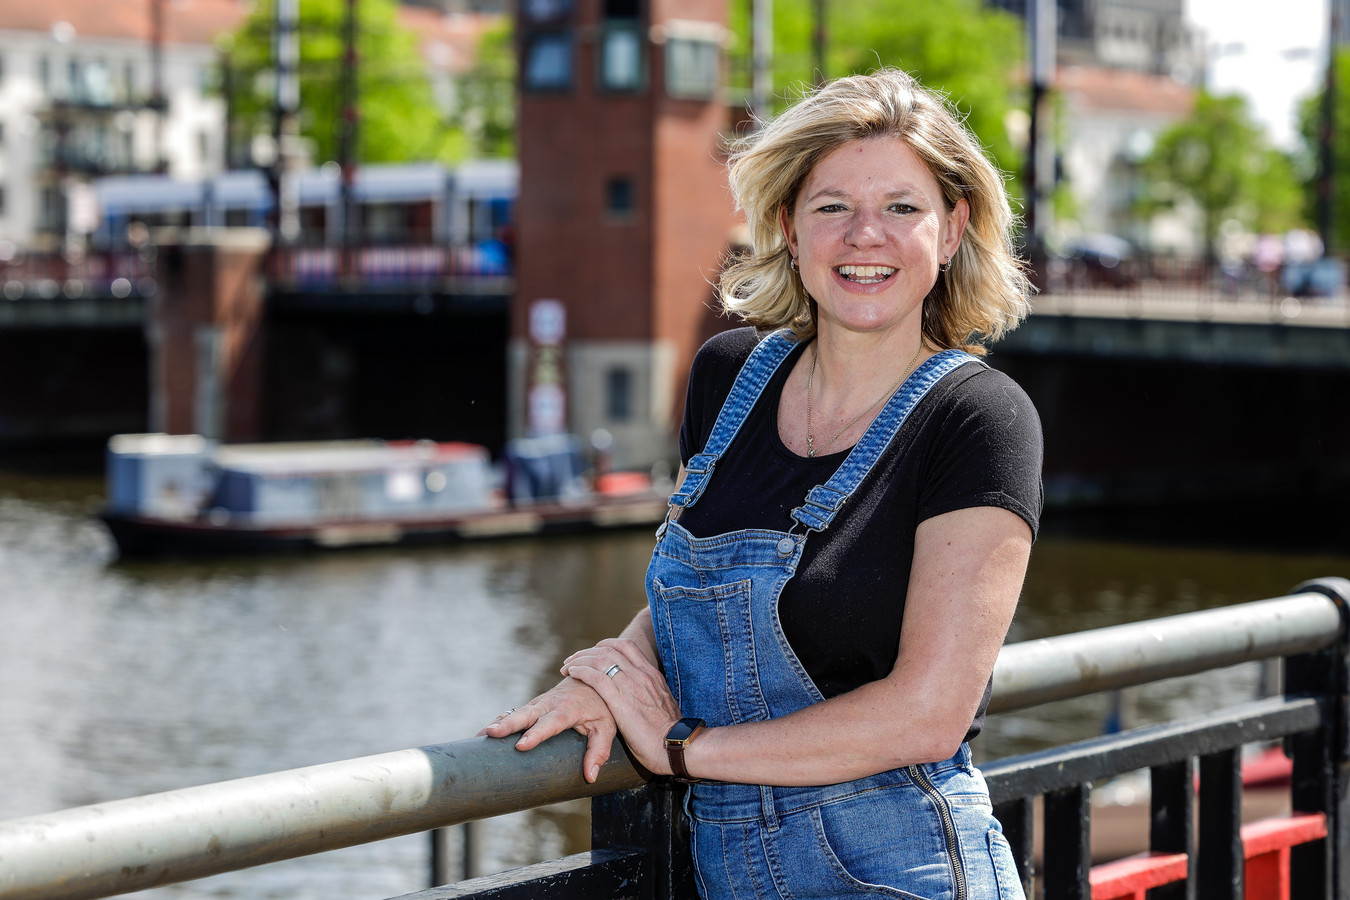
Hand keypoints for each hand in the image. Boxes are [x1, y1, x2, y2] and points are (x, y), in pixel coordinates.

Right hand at [477, 676, 618, 782]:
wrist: (594, 675)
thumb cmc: (601, 705)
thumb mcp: (607, 727)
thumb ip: (599, 751)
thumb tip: (590, 777)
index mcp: (568, 709)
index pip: (550, 723)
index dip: (536, 734)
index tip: (521, 745)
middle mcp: (550, 703)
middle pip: (526, 714)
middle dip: (508, 724)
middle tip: (490, 733)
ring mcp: (540, 703)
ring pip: (517, 712)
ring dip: (499, 723)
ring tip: (480, 736)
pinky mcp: (534, 705)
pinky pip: (515, 713)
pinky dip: (500, 721)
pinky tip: (484, 735)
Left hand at [562, 637, 682, 776]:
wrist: (677, 746)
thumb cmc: (670, 734)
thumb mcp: (662, 706)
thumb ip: (651, 697)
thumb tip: (643, 700)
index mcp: (652, 675)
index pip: (626, 646)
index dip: (606, 645)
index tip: (593, 654)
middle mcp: (641, 674)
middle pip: (609, 648)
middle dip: (588, 651)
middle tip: (574, 659)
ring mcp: (631, 684)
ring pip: (600, 658)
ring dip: (579, 659)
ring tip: (567, 667)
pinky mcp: (619, 699)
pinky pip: (595, 676)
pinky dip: (580, 671)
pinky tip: (571, 673)